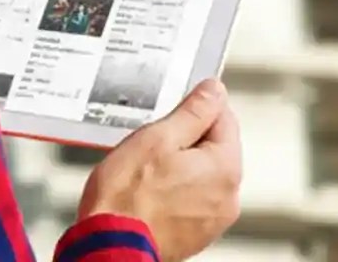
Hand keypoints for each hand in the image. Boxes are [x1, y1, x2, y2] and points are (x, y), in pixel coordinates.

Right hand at [77, 79, 241, 260]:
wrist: (108, 247)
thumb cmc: (126, 198)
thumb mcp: (158, 137)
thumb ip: (193, 111)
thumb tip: (214, 91)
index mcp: (225, 167)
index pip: (224, 116)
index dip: (195, 108)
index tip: (173, 112)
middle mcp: (228, 195)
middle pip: (214, 147)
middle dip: (186, 140)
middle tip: (152, 147)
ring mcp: (214, 218)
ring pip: (202, 174)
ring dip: (180, 167)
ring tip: (147, 174)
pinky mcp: (197, 234)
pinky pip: (192, 199)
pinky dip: (175, 193)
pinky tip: (150, 195)